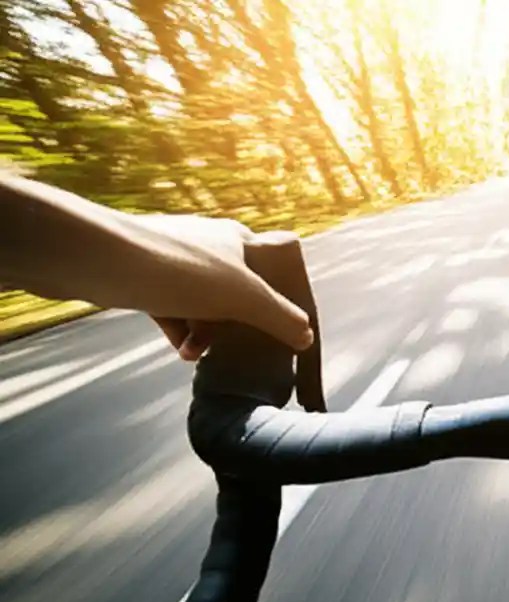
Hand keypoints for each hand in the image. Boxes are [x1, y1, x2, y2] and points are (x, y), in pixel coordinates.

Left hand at [112, 215, 313, 360]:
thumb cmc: (181, 272)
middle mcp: (211, 245)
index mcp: (239, 239)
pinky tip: (182, 349)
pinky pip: (175, 308)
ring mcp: (176, 261)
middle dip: (240, 324)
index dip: (283, 296)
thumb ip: (280, 318)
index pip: (276, 263)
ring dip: (208, 333)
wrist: (101, 260)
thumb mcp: (245, 298)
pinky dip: (181, 330)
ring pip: (206, 303)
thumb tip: (306, 336)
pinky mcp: (146, 277)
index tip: (284, 323)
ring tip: (199, 354)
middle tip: (239, 348)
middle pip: (240, 290)